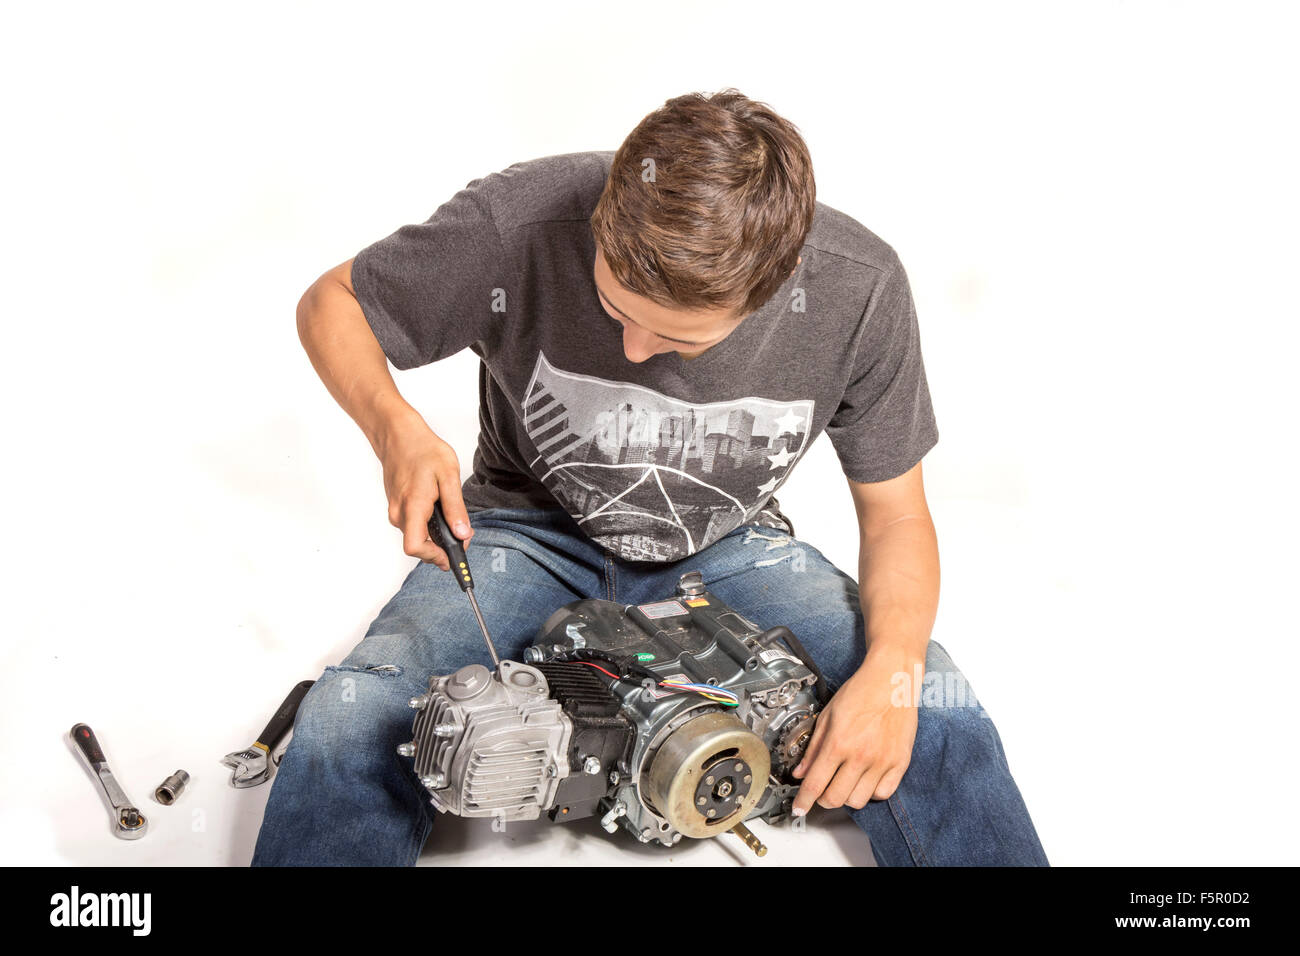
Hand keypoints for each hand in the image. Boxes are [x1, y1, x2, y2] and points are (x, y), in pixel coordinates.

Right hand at [376, 415, 472, 568]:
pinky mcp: (396, 505)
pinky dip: (427, 525)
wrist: (398, 435)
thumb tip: (462, 534)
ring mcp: (395, 509)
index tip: (452, 560)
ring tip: (453, 520)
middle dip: (441, 547)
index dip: (434, 557)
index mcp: (413, 506)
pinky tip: (439, 510)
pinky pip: (412, 525)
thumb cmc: (423, 450)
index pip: (415, 547)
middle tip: (463, 536)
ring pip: (415, 535)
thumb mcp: (448, 476)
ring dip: (434, 536)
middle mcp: (399, 513)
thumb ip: (455, 508)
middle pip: (417, 545)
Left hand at [791, 645, 920, 813]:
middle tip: (821, 791)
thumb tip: (800, 771)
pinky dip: (871, 792)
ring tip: (844, 782)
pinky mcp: (900, 763)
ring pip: (858, 800)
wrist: (892, 680)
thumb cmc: (860, 692)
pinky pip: (884, 793)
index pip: (815, 784)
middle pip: (835, 798)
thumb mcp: (828, 715)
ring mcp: (882, 761)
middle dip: (823, 799)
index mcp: (838, 742)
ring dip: (846, 796)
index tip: (799, 808)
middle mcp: (860, 755)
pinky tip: (865, 779)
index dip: (803, 801)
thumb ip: (813, 746)